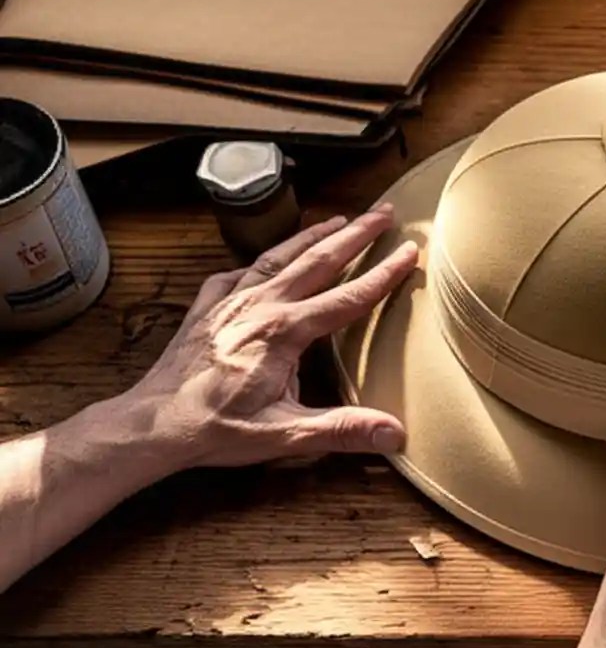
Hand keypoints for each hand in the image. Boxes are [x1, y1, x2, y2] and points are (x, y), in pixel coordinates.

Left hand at [118, 203, 418, 472]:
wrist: (154, 424)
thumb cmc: (217, 429)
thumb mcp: (286, 434)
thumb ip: (342, 429)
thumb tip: (394, 433)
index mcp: (284, 332)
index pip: (348, 297)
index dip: (384, 273)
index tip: (410, 251)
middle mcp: (260, 305)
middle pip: (318, 260)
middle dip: (356, 234)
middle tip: (384, 212)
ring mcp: (230, 301)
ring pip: (280, 256)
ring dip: (313, 236)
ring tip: (339, 219)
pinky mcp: (207, 307)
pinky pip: (239, 272)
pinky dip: (261, 260)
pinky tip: (269, 259)